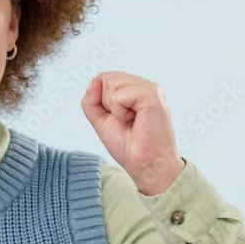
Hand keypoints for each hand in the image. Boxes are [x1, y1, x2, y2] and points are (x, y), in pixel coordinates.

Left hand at [81, 72, 184, 195]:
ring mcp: (150, 88)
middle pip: (106, 78)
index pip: (104, 78)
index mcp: (135, 89)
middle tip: (125, 120)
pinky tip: (135, 120)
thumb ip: (92, 100)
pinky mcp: (152, 95)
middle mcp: (144, 85)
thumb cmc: (128, 146)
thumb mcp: (100, 120)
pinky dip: (120, 111)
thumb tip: (94, 80)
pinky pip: (119, 94)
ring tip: (131, 120)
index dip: (102, 100)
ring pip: (111, 83)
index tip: (118, 118)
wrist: (145, 165)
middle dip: (107, 103)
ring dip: (114, 108)